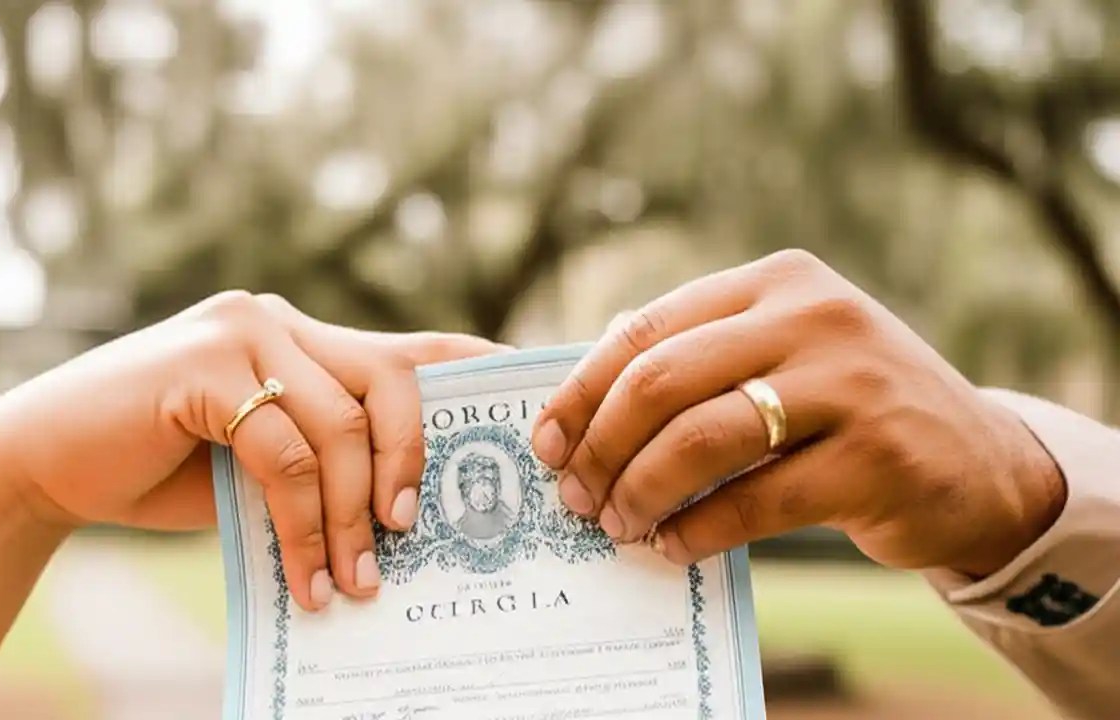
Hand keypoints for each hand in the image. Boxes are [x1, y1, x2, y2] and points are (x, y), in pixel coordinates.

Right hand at [0, 291, 501, 608]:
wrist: (47, 461)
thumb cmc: (163, 467)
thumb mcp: (259, 461)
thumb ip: (319, 460)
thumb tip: (401, 516)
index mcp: (303, 338)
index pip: (409, 348)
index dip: (473, 368)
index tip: (527, 400)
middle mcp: (280, 319)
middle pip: (393, 381)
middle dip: (409, 467)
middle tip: (406, 540)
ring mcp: (243, 331)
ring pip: (341, 425)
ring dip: (352, 518)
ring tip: (355, 585)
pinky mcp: (205, 364)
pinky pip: (285, 452)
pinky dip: (303, 523)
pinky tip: (306, 576)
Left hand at [530, 250, 1064, 577]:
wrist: (978, 462)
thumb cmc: (852, 409)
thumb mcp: (785, 353)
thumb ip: (698, 355)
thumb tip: (582, 393)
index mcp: (777, 281)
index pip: (648, 329)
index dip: (583, 389)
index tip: (546, 440)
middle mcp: (813, 316)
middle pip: (661, 381)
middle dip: (601, 446)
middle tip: (574, 494)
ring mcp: (850, 384)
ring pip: (699, 440)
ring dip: (640, 491)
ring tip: (618, 523)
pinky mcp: (876, 457)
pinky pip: (753, 501)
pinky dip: (696, 531)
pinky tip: (672, 547)